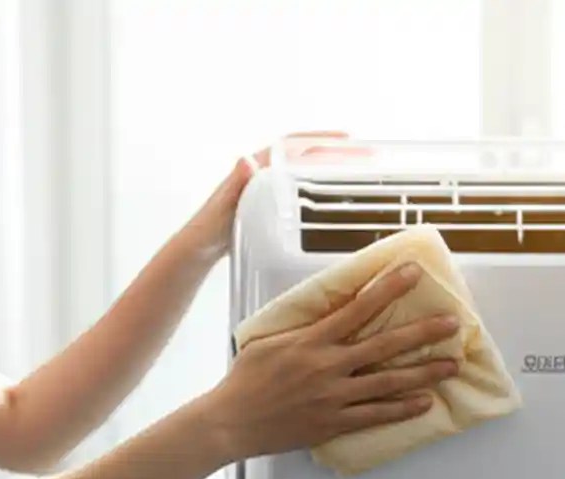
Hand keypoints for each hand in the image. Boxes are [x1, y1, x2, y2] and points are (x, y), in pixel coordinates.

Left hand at [174, 130, 371, 258]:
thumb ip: (234, 184)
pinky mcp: (273, 210)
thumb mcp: (220, 206)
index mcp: (256, 169)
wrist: (197, 251)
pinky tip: (340, 206)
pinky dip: (325, 195)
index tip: (347, 140)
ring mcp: (271, 193)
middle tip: (367, 158)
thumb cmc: (206, 230)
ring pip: (309, 177)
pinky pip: (306, 195)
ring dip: (334, 174)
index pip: (294, 147)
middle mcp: (266, 176)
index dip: (321, 141)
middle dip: (337, 156)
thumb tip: (248, 160)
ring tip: (362, 177)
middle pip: (308, 159)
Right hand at [202, 262, 459, 460]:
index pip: (359, 307)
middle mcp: (328, 366)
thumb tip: (330, 312)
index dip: (389, 288)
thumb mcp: (271, 340)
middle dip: (423, 332)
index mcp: (312, 340)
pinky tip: (425, 402)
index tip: (413, 273)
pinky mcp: (334, 422)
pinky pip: (376, 414)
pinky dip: (403, 408)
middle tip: (452, 323)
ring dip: (424, 372)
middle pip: (385, 344)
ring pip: (389, 381)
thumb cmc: (246, 379)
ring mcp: (334, 396)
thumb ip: (305, 328)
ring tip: (451, 365)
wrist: (230, 422)